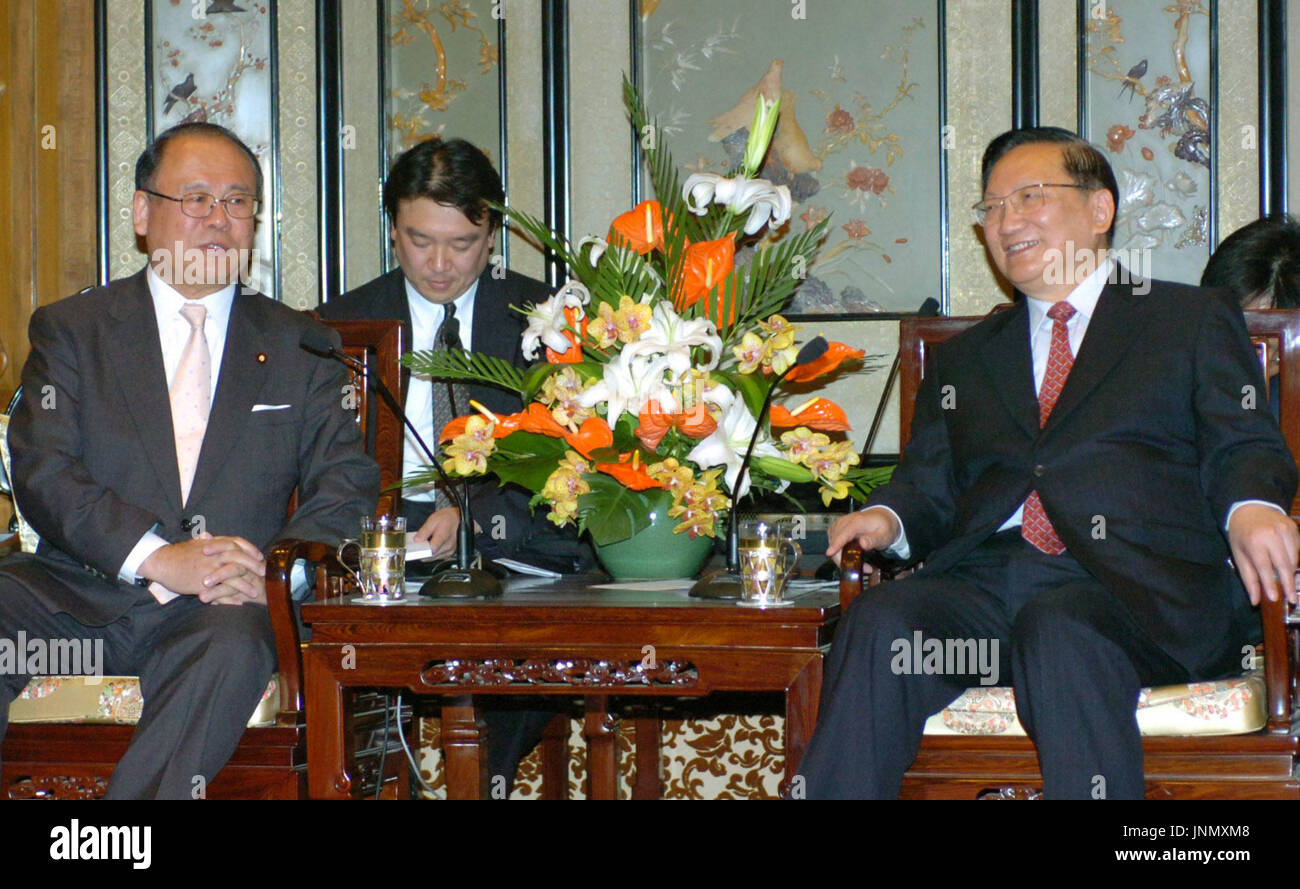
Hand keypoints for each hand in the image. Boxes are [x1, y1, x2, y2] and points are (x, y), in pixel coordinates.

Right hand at [139, 533, 266, 600]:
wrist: (161, 562)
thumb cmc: (178, 553)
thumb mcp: (195, 543)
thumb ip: (208, 541)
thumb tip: (210, 536)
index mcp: (214, 544)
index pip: (238, 543)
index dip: (250, 549)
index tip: (259, 556)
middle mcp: (214, 555)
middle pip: (240, 558)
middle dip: (254, 566)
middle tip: (264, 573)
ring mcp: (209, 569)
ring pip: (233, 577)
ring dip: (246, 585)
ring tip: (255, 592)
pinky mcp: (202, 583)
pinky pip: (220, 592)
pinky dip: (231, 599)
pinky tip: (239, 603)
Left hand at [413, 507, 459, 558]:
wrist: (458, 518)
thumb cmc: (447, 518)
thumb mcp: (433, 519)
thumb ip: (424, 531)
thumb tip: (417, 540)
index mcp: (444, 536)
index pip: (431, 550)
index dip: (421, 550)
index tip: (415, 548)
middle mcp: (448, 546)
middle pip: (431, 555)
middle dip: (423, 552)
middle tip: (419, 544)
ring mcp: (450, 550)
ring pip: (434, 557)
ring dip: (428, 553)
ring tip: (426, 543)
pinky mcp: (450, 553)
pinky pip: (438, 557)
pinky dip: (433, 553)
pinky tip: (432, 545)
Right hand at [826, 507, 900, 568]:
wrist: (881, 518)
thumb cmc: (883, 526)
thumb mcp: (884, 534)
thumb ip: (874, 539)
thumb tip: (863, 544)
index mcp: (858, 521)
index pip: (844, 532)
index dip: (836, 543)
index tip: (830, 553)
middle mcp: (846, 521)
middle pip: (835, 540)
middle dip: (843, 558)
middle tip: (862, 568)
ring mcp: (840, 524)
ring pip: (832, 543)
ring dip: (842, 556)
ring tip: (859, 562)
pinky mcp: (837, 529)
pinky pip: (832, 542)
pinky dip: (838, 551)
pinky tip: (849, 555)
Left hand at [1227, 504, 1299, 605]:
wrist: (1249, 509)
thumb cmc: (1241, 535)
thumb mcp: (1239, 555)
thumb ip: (1248, 578)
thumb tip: (1255, 601)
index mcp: (1254, 542)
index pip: (1264, 568)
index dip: (1270, 584)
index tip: (1276, 598)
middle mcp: (1271, 535)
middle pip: (1284, 565)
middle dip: (1288, 584)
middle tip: (1292, 599)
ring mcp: (1284, 529)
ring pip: (1294, 558)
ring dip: (1291, 573)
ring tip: (1288, 584)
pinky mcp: (1293, 527)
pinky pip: (1298, 549)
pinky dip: (1294, 560)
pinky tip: (1288, 565)